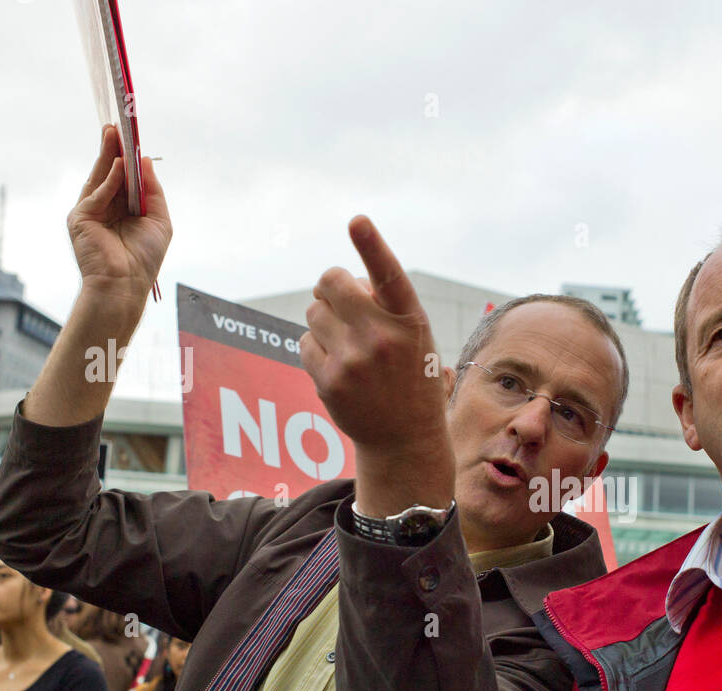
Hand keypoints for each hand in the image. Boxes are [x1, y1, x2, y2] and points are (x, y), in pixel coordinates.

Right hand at [67, 124, 171, 318]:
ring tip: (113, 132)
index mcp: (123, 209)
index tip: (131, 137)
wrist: (126, 284)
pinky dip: (108, 179)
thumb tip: (145, 160)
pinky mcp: (81, 218)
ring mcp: (90, 212)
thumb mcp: (158, 220)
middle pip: (108, 172)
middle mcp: (105, 208)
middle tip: (118, 126)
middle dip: (113, 150)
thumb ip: (152, 190)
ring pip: (99, 177)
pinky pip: (97, 193)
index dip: (127, 158)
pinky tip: (117, 164)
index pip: (124, 178)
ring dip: (107, 155)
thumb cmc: (144, 258)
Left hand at [300, 217, 449, 456]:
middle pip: (331, 282)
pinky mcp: (329, 381)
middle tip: (341, 304)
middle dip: (330, 287)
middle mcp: (382, 337)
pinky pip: (305, 343)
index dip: (372, 245)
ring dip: (323, 320)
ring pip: (313, 312)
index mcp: (410, 321)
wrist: (405, 438)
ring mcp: (354, 360)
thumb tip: (336, 285)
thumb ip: (384, 306)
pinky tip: (338, 368)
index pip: (389, 275)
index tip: (357, 221)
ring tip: (346, 344)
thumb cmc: (410, 377)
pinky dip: (316, 349)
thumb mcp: (416, 338)